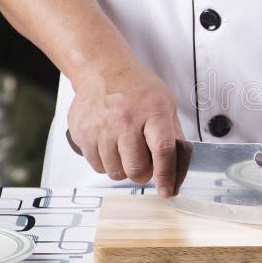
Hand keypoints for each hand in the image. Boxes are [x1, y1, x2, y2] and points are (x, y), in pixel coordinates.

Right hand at [66, 62, 184, 197]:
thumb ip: (173, 136)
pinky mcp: (82, 133)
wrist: (104, 71)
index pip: (162, 150)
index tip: (166, 191)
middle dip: (142, 172)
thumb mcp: (166, 104)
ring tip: (125, 149)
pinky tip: (110, 146)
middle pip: (136, 168)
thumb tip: (179, 167)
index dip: (166, 175)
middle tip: (143, 162)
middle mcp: (126, 120)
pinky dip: (106, 163)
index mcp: (153, 112)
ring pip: (115, 172)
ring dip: (123, 168)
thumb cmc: (138, 89)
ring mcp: (101, 127)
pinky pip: (97, 165)